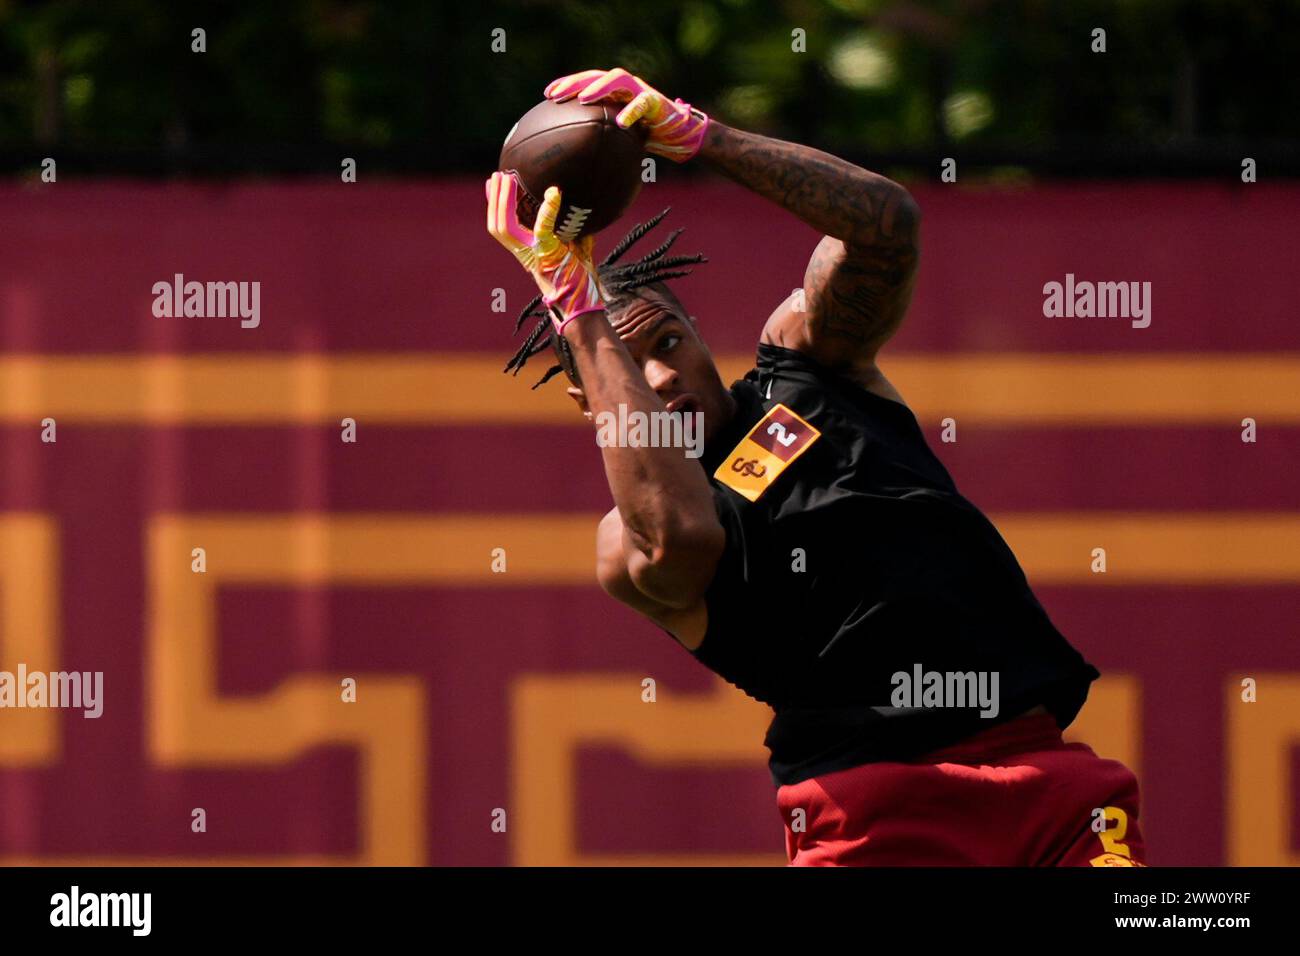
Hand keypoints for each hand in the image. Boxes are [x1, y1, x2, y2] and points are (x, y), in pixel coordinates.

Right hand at [485, 171, 604, 333]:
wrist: (581, 301)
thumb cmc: (578, 275)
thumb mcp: (572, 246)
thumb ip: (570, 227)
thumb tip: (582, 204)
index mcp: (525, 251)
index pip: (501, 226)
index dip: (493, 205)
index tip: (492, 183)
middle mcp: (524, 253)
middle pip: (497, 225)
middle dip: (494, 199)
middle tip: (498, 175)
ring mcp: (533, 254)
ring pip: (505, 226)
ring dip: (504, 201)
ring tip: (509, 179)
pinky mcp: (548, 253)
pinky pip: (542, 228)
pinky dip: (547, 210)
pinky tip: (553, 193)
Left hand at [543, 67, 708, 162]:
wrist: (678, 136)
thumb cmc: (645, 140)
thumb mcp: (619, 141)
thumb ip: (601, 143)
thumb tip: (574, 165)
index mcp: (613, 93)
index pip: (586, 82)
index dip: (566, 85)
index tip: (546, 96)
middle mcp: (625, 87)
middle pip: (596, 76)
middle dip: (575, 82)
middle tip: (556, 96)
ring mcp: (641, 90)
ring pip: (618, 80)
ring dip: (599, 88)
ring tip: (585, 99)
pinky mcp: (657, 101)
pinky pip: (644, 103)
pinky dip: (633, 110)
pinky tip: (622, 122)